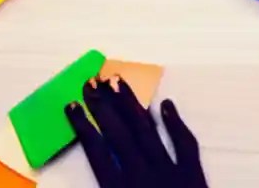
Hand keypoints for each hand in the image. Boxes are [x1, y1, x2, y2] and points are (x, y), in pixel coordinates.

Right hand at [66, 77, 207, 187]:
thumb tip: (64, 183)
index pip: (97, 152)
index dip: (83, 127)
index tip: (72, 105)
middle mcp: (143, 176)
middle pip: (119, 133)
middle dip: (103, 105)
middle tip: (91, 80)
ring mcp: (171, 173)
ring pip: (148, 131)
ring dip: (131, 105)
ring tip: (117, 81)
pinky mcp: (194, 176)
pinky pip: (185, 144)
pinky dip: (175, 123)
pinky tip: (165, 104)